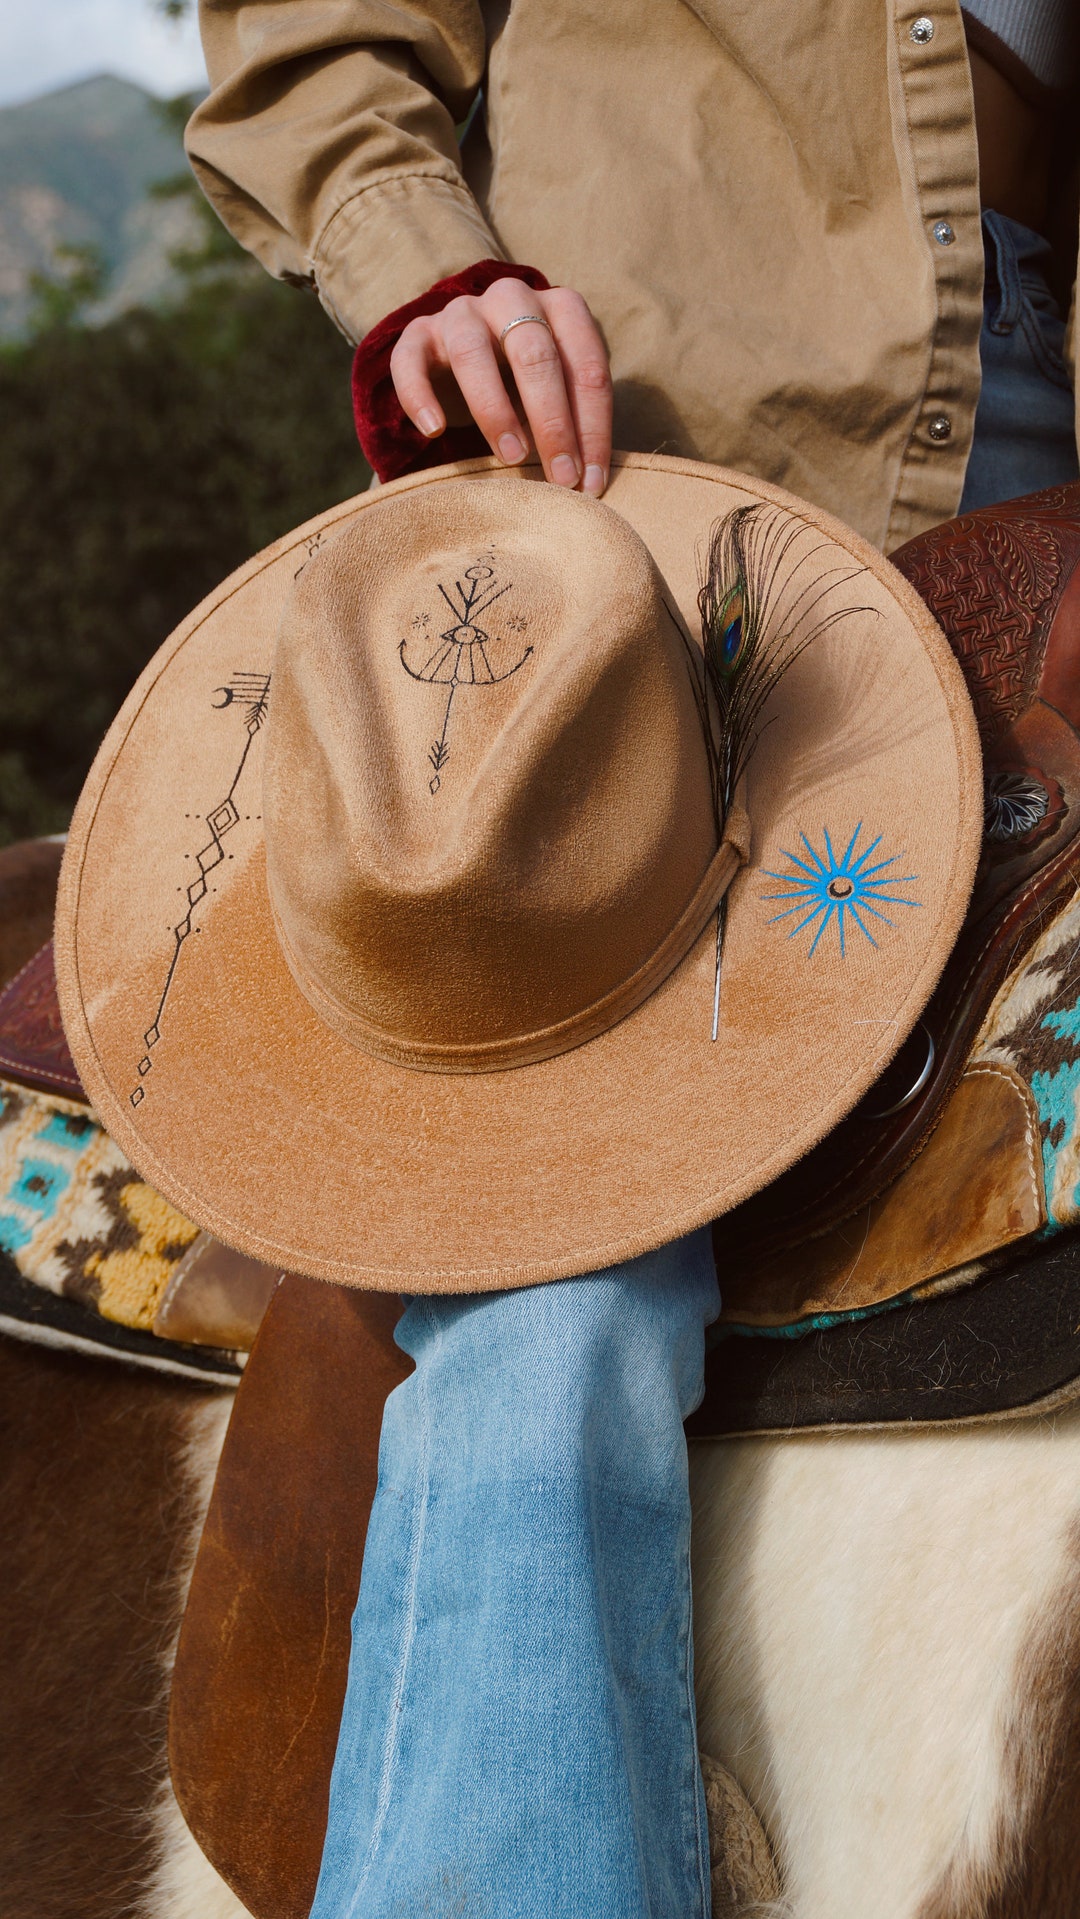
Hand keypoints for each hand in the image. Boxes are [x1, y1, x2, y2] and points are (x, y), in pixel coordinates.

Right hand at [389, 278, 612, 494]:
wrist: (464, 355)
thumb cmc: (524, 382)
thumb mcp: (559, 392)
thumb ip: (574, 420)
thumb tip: (588, 481)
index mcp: (561, 308)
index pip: (586, 366)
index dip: (593, 427)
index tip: (591, 483)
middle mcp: (513, 298)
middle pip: (535, 355)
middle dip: (553, 423)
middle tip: (561, 477)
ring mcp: (462, 312)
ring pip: (472, 352)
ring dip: (495, 410)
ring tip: (512, 457)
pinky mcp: (418, 332)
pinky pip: (410, 360)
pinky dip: (420, 396)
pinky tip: (435, 430)